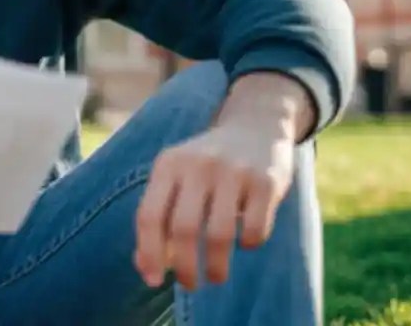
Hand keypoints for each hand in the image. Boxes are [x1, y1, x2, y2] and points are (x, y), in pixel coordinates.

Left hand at [133, 123, 293, 289]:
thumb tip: (144, 267)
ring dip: (216, 267)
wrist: (255, 126)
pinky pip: (255, 230)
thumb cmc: (206, 166)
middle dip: (184, 267)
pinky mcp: (266, 182)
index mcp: (168, 164)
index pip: (149, 215)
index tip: (152, 280)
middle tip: (190, 284)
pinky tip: (245, 243)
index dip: (148, 253)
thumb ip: (158, 216)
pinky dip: (249, 245)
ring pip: (218, 235)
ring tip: (216, 276)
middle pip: (183, 229)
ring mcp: (233, 171)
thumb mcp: (176, 178)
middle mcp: (198, 165)